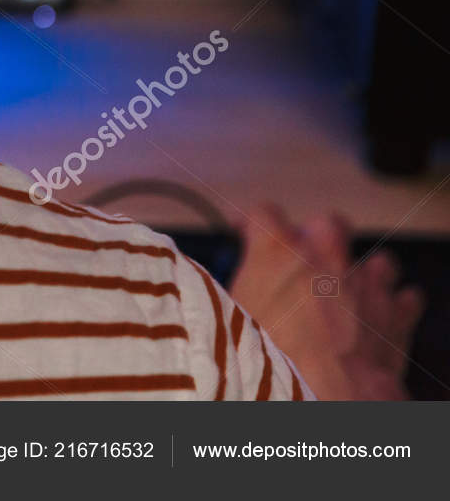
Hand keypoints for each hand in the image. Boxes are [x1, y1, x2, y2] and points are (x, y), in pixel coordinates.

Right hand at [228, 204, 424, 399]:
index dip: (251, 223)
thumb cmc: (274, 360)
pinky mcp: (398, 314)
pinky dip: (394, 305)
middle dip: (315, 239)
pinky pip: (406, 297)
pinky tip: (379, 316)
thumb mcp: (228, 315)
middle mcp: (326, 256)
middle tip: (302, 263)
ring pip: (376, 258)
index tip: (245, 234)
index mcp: (279, 250)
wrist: (329, 396)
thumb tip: (202, 284)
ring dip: (363, 272)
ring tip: (348, 291)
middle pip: (326, 224)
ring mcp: (368, 282)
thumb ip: (226, 287)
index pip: (262, 213)